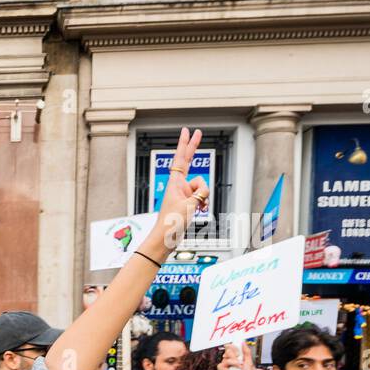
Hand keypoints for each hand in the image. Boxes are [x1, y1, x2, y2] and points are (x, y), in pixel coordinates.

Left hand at [154, 128, 209, 250]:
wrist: (166, 239)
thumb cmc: (171, 223)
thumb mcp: (190, 205)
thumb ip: (201, 193)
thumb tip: (204, 191)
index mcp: (175, 183)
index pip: (180, 158)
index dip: (185, 144)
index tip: (187, 130)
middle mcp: (179, 186)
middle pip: (188, 163)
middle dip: (193, 148)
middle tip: (198, 132)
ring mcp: (184, 194)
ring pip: (202, 188)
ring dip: (203, 197)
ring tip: (195, 208)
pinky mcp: (187, 203)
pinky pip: (202, 198)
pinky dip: (203, 204)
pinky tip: (199, 211)